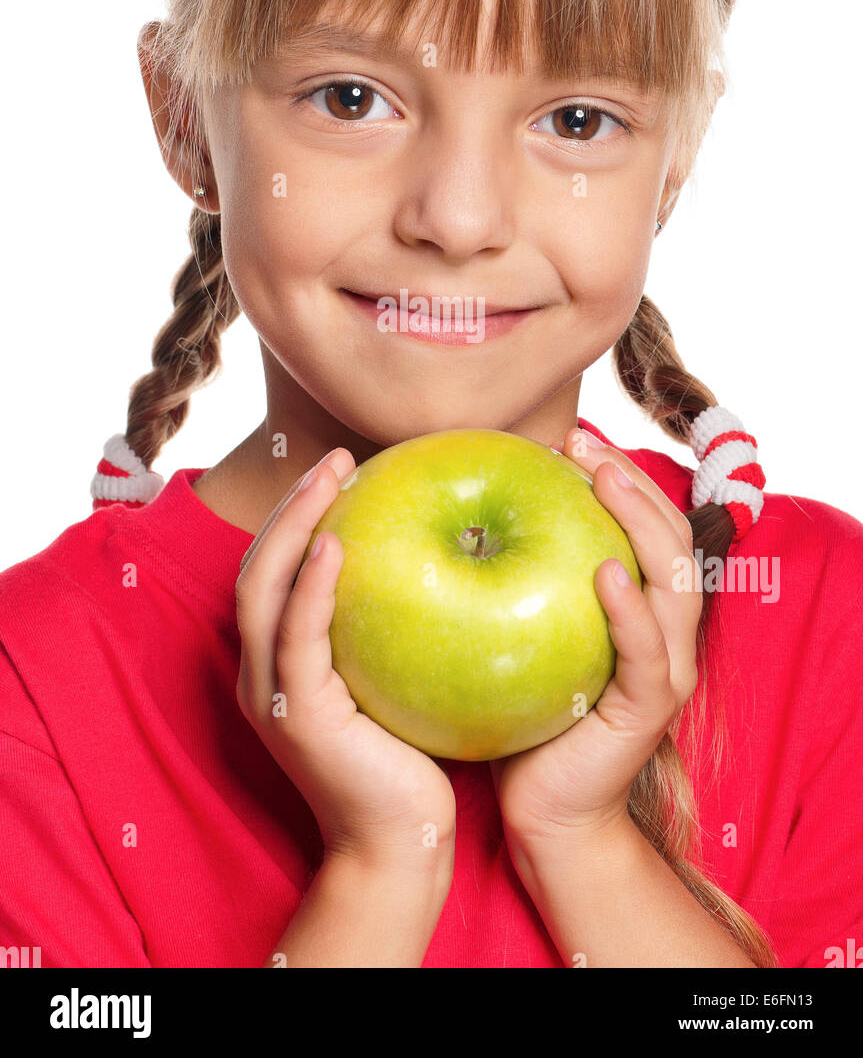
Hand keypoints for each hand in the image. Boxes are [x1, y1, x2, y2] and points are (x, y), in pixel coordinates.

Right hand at [235, 447, 455, 876]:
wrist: (402, 844)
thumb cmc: (412, 762)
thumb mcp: (397, 680)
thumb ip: (394, 628)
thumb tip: (450, 558)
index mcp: (281, 664)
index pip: (276, 571)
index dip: (299, 515)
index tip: (341, 469)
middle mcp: (262, 672)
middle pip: (258, 566)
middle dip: (291, 505)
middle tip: (336, 456)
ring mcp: (271, 694)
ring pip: (263, 588)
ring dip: (294, 525)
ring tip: (330, 476)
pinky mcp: (295, 714)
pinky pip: (297, 635)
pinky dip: (310, 586)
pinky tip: (337, 545)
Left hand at [490, 427, 702, 845]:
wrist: (546, 811)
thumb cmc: (521, 718)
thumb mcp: (517, 637)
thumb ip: (508, 585)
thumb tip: (452, 519)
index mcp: (639, 611)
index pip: (645, 527)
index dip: (619, 478)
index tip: (569, 439)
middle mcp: (666, 633)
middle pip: (673, 538)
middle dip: (633, 482)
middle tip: (582, 444)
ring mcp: (667, 670)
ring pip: (676, 581)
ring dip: (641, 523)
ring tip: (603, 480)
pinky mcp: (650, 709)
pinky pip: (648, 650)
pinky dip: (631, 608)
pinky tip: (604, 572)